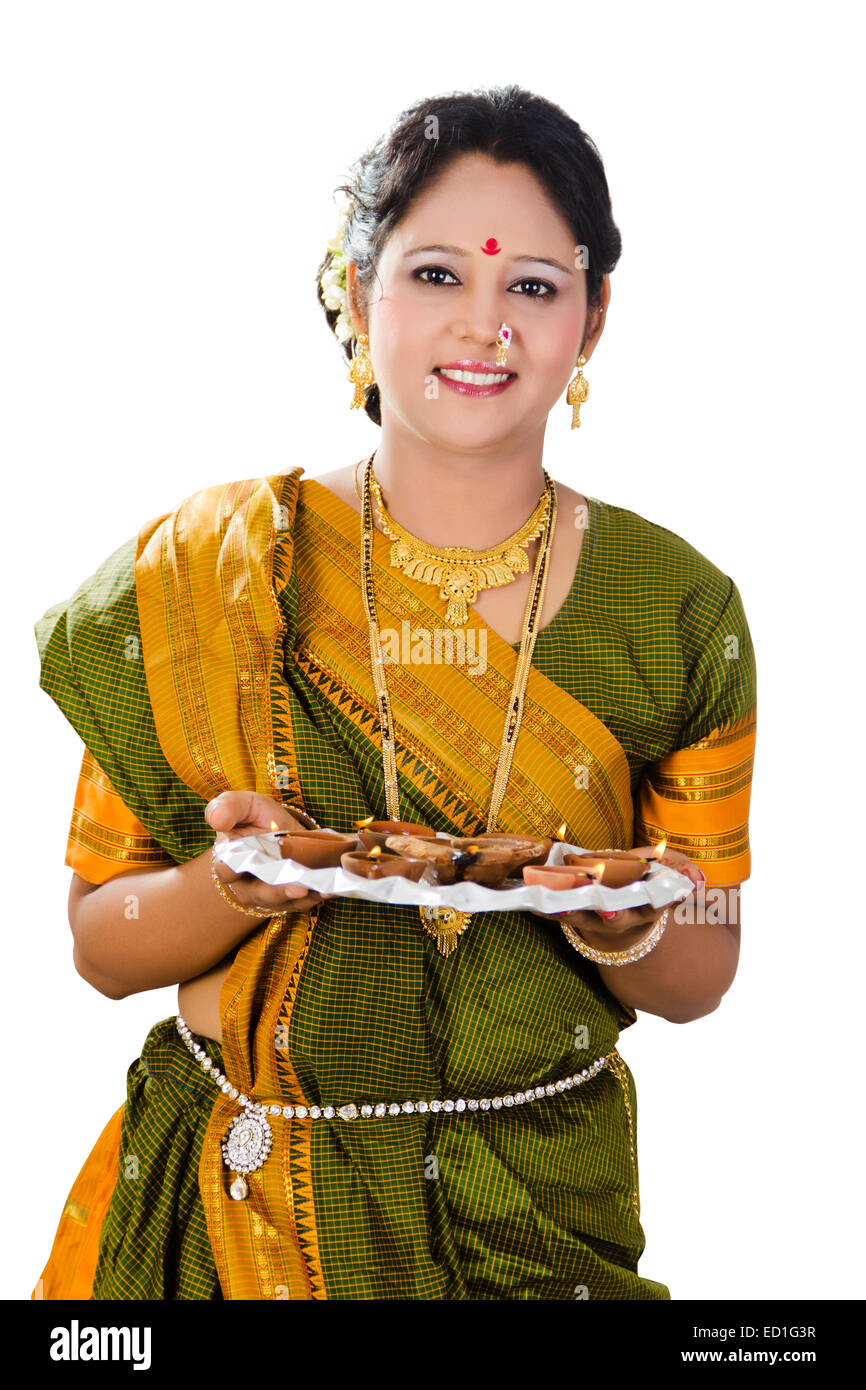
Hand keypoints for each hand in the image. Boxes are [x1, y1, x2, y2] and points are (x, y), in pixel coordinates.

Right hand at [206, 790, 328, 915]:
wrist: (279, 830)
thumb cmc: (255, 818)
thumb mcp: (244, 805)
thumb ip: (228, 807)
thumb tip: (217, 820)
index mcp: (229, 860)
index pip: (227, 868)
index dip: (234, 867)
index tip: (244, 864)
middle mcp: (247, 883)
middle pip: (260, 893)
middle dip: (279, 892)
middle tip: (298, 888)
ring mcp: (270, 893)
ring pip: (284, 901)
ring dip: (303, 897)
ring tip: (320, 889)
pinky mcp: (291, 898)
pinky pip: (303, 902)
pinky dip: (318, 895)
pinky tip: (331, 888)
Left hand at [531, 844, 703, 940]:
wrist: (617, 909)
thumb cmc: (641, 882)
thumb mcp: (665, 872)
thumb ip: (679, 870)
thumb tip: (698, 879)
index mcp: (648, 905)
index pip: (658, 902)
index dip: (663, 900)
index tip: (664, 896)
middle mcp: (622, 917)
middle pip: (616, 917)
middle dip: (611, 914)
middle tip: (605, 908)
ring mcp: (594, 920)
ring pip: (580, 918)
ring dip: (566, 912)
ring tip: (552, 904)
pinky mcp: (571, 916)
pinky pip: (555, 914)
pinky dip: (542, 908)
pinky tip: (527, 900)